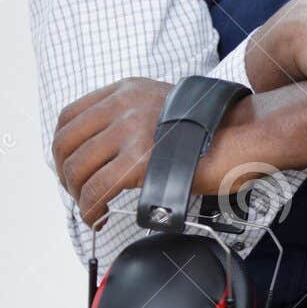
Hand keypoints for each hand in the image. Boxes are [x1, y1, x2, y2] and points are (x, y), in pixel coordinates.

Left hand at [53, 77, 251, 226]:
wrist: (243, 134)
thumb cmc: (214, 128)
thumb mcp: (165, 105)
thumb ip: (134, 117)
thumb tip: (109, 150)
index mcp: (126, 91)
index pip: (70, 117)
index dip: (63, 149)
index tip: (71, 168)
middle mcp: (123, 106)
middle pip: (67, 144)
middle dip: (66, 176)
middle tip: (79, 193)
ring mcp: (130, 131)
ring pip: (78, 169)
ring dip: (78, 196)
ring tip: (92, 209)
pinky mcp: (139, 160)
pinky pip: (97, 190)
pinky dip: (91, 209)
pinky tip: (99, 217)